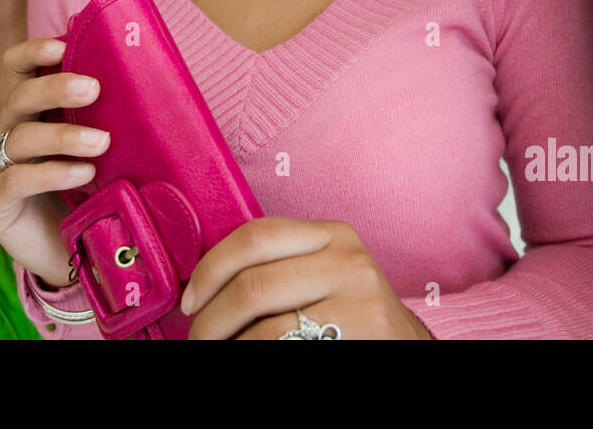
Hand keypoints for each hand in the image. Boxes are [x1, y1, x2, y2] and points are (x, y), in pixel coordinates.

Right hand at [0, 37, 108, 287]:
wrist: (74, 254)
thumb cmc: (90, 195)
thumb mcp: (102, 152)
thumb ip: (109, 119)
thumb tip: (150, 82)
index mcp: (32, 114)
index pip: (19, 72)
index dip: (32, 54)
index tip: (59, 46)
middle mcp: (8, 134)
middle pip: (20, 98)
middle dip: (55, 89)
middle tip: (93, 89)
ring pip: (20, 138)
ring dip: (63, 136)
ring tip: (102, 143)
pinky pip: (15, 180)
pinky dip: (50, 173)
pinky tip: (83, 174)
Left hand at [180, 217, 432, 339]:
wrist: (402, 345)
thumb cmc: (349, 315)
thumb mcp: (321, 275)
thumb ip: (276, 268)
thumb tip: (200, 289)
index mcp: (332, 234)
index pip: (255, 236)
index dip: (211, 270)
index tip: (189, 302)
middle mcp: (348, 260)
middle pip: (253, 284)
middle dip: (210, 319)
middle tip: (197, 339)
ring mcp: (360, 300)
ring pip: (264, 329)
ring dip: (229, 346)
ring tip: (219, 353)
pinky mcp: (365, 332)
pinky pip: (285, 349)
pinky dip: (253, 356)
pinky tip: (248, 358)